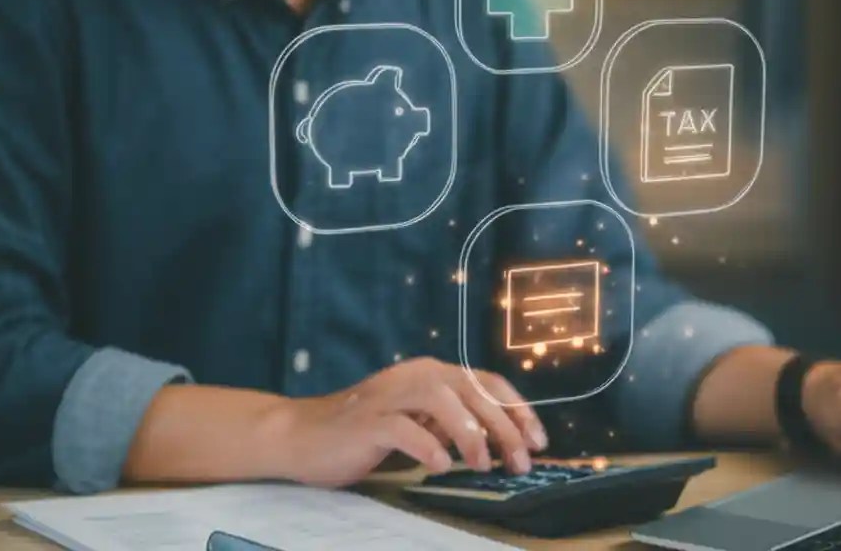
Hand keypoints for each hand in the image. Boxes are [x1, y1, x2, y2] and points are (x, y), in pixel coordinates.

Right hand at [270, 357, 547, 487]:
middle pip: (473, 392)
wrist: (302, 436)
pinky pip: (404, 428)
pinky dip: (427, 446)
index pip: (487, 383)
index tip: (538, 442)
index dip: (518, 410)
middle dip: (504, 428)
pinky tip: (439, 467)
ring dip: (470, 433)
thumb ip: (453, 426)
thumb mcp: (419, 425)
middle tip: (520, 463)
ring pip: (443, 401)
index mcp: (432, 374)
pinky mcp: (367, 420)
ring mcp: (390, 395)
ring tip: (480, 465)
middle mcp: (416, 376)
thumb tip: (502, 444)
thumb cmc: (365, 435)